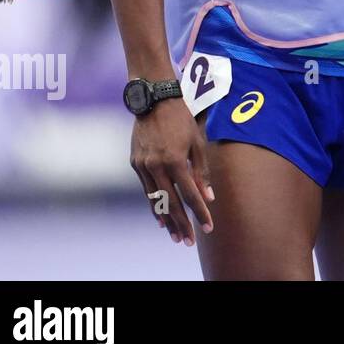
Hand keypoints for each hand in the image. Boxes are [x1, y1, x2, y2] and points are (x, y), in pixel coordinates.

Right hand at [130, 98, 213, 245]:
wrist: (154, 101)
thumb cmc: (182, 120)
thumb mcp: (197, 142)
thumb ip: (202, 171)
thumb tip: (208, 197)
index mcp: (175, 160)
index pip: (190, 194)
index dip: (200, 212)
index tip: (209, 227)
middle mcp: (157, 166)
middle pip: (171, 203)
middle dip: (181, 224)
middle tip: (188, 241)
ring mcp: (143, 166)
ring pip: (155, 200)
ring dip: (166, 219)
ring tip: (175, 236)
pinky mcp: (135, 164)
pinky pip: (146, 190)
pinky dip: (154, 205)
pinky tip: (161, 218)